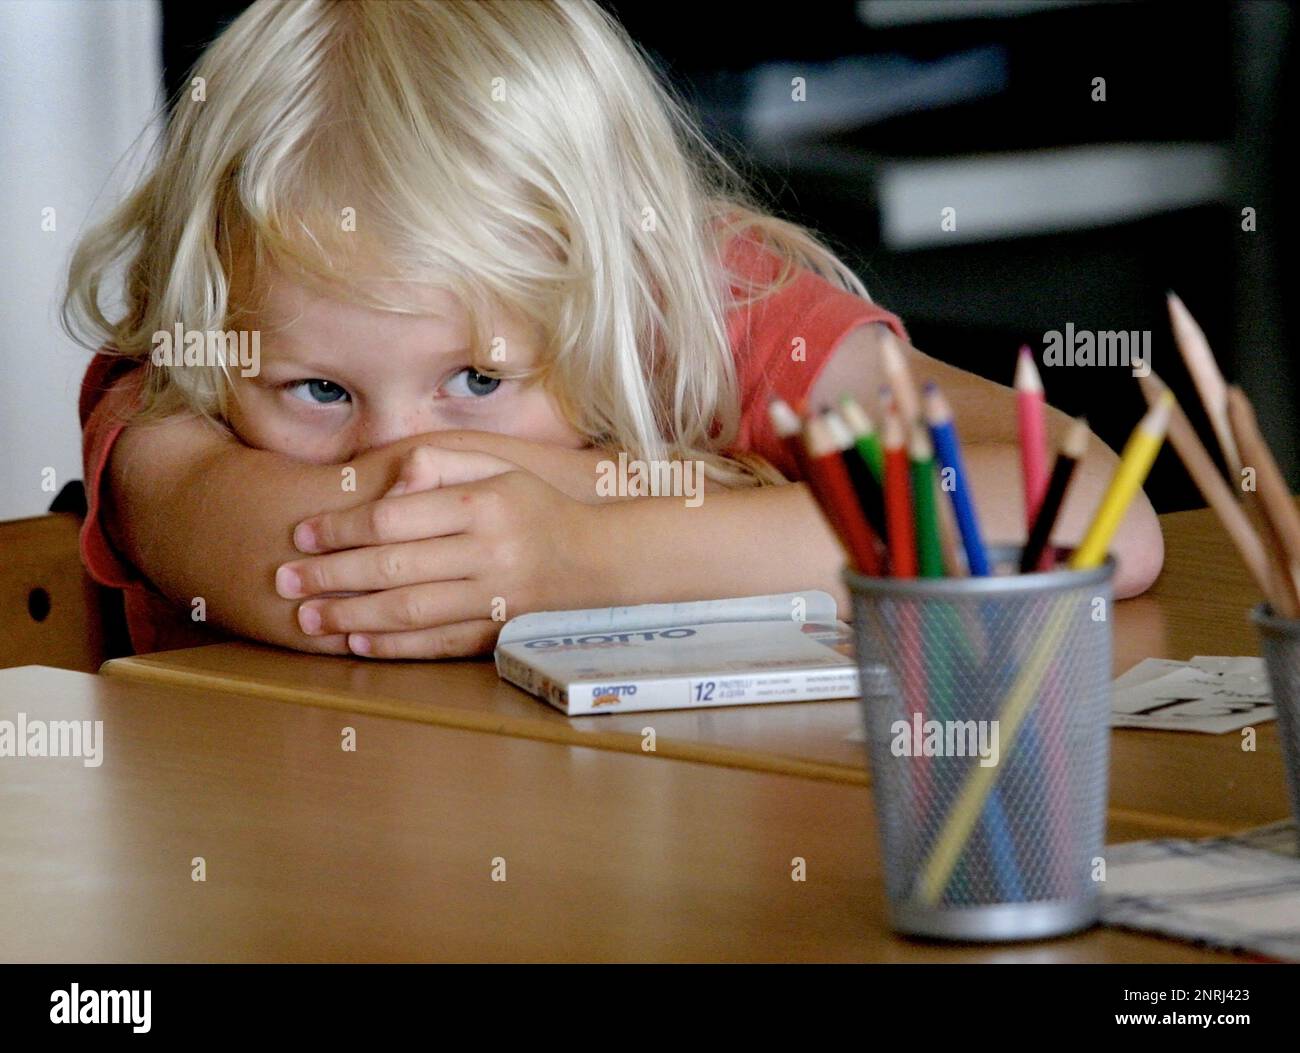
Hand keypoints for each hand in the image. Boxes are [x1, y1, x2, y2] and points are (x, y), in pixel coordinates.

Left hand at [275, 445, 607, 657]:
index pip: (395, 518)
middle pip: (393, 567)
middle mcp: (488, 551)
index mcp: (483, 504)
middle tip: (285, 581)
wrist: (597, 562)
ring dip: (350, 616)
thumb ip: (440, 464)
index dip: (342, 528)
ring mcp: (494, 597)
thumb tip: (386, 485)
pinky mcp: (498, 632)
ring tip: (307, 618)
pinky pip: (437, 643)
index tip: (303, 534)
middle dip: (331, 575)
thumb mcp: (498, 468)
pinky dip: (393, 646)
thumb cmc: (535, 507)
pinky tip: (356, 642)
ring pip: (409, 610)